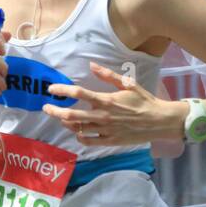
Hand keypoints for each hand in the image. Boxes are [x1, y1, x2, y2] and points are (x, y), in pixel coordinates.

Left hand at [41, 62, 182, 145]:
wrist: (159, 121)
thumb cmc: (144, 100)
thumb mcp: (128, 84)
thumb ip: (108, 75)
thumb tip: (91, 65)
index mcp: (106, 100)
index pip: (79, 93)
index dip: (63, 90)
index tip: (51, 89)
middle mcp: (103, 116)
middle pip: (72, 114)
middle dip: (55, 111)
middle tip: (46, 108)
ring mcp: (105, 130)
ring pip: (78, 129)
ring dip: (66, 123)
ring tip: (61, 118)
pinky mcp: (110, 141)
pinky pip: (89, 141)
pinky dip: (80, 137)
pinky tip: (77, 132)